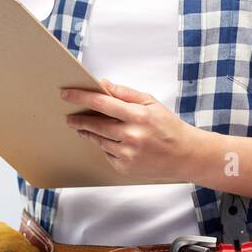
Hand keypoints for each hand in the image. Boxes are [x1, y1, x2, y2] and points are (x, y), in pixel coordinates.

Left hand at [61, 79, 202, 180]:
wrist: (185, 155)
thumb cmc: (168, 126)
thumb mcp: (150, 103)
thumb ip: (125, 93)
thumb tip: (103, 84)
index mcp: (138, 116)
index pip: (103, 103)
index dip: (82, 97)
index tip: (66, 94)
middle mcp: (132, 135)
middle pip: (96, 125)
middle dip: (79, 120)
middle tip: (69, 117)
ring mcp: (128, 153)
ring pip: (99, 140)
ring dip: (89, 133)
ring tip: (83, 127)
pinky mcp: (125, 167)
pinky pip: (107, 154)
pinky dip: (106, 147)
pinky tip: (111, 142)